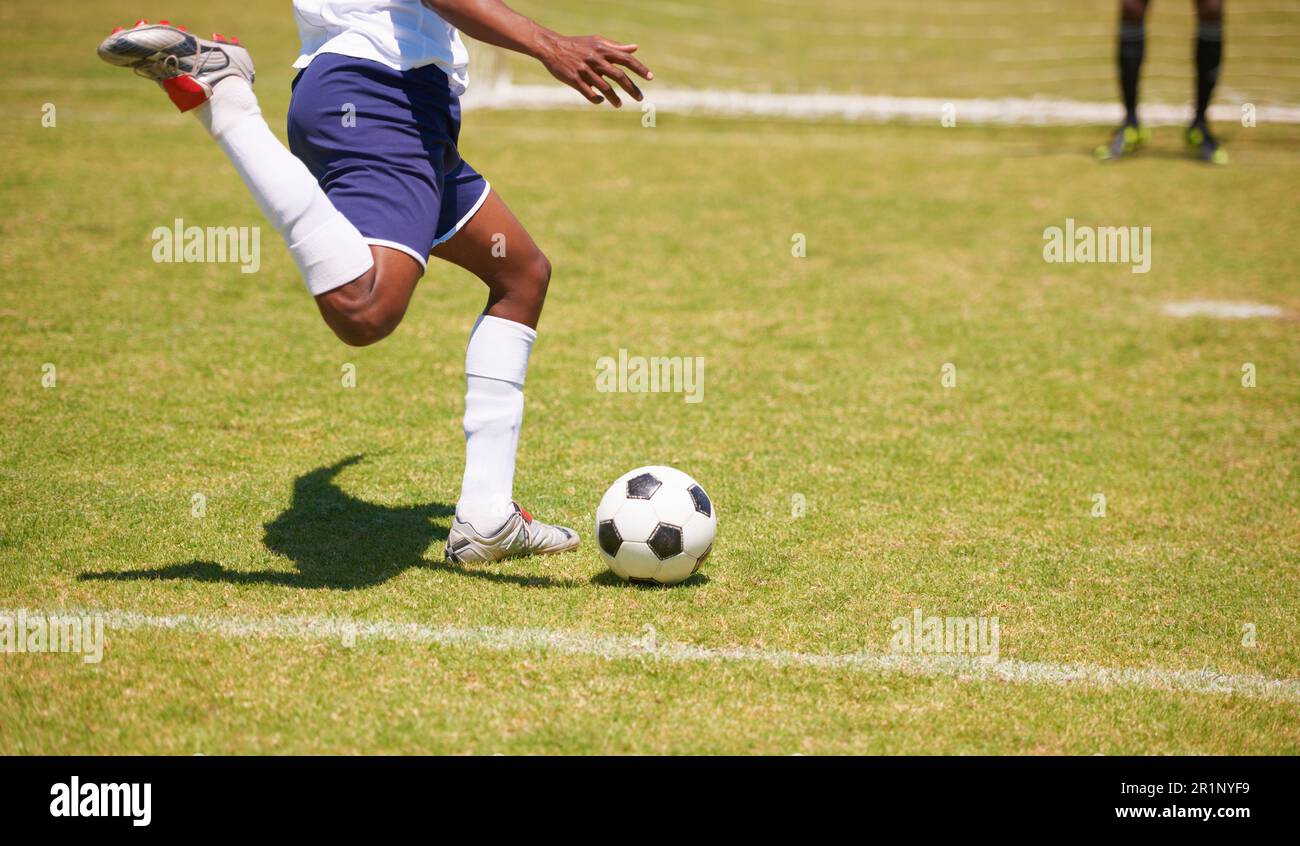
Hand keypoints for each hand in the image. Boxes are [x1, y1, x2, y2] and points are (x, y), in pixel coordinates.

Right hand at [533, 32, 652, 106]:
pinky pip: (589, 94)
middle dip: (632, 89)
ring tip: (619, 105)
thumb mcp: (597, 41)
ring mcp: (585, 71)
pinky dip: (597, 99)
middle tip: (640, 98)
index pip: (626, 59)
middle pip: (619, 76)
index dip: (640, 68)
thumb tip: (635, 48)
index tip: (650, 77)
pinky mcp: (575, 80)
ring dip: (614, 98)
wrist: (552, 47)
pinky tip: (600, 101)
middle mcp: (596, 60)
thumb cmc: (578, 45)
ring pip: (605, 89)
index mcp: (603, 50)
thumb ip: (616, 46)